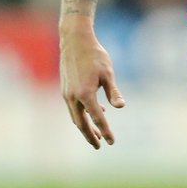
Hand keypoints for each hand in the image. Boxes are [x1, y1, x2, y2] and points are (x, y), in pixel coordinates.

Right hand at [60, 25, 123, 148]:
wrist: (75, 41)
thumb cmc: (95, 55)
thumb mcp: (108, 74)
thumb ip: (113, 92)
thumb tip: (121, 107)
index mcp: (85, 94)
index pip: (98, 118)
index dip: (106, 131)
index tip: (112, 142)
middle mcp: (73, 97)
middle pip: (81, 123)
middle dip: (90, 135)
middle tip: (99, 146)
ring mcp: (67, 93)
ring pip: (76, 116)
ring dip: (86, 126)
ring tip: (97, 134)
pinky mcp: (65, 89)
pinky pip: (73, 107)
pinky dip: (82, 114)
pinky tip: (94, 112)